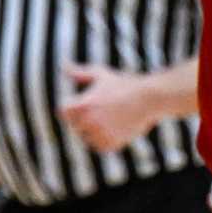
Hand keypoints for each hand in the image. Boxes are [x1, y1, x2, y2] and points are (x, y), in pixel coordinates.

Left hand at [58, 63, 173, 152]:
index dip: (70, 107)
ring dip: (92, 131)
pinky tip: (113, 127)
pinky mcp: (112, 144)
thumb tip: (64, 66)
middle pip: (74, 126)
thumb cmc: (122, 84)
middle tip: (99, 109)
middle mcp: (90, 122)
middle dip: (82, 119)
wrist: (148, 99)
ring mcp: (101, 135)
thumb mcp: (100, 74)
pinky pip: (99, 146)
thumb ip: (79, 73)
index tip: (80, 103)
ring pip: (86, 138)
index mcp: (84, 105)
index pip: (63, 112)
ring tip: (107, 118)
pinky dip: (103, 140)